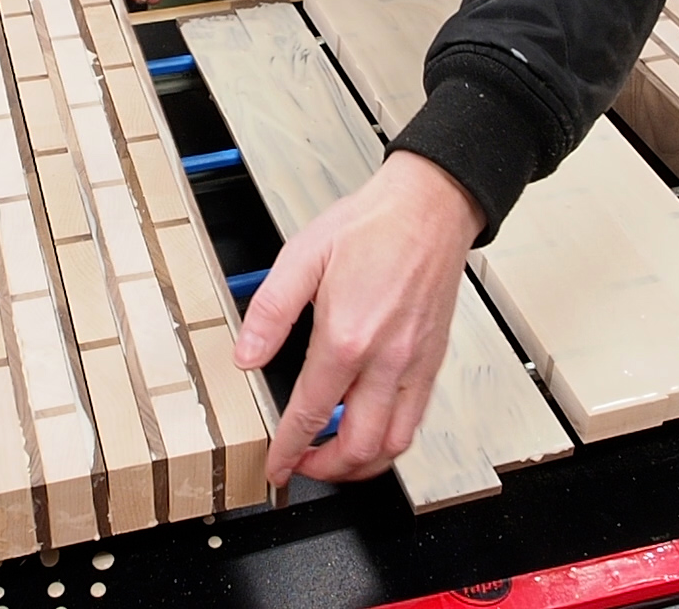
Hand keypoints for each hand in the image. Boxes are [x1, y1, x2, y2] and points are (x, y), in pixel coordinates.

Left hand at [234, 150, 484, 485]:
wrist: (429, 208)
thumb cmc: (371, 226)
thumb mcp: (302, 257)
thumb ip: (270, 313)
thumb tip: (246, 358)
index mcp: (346, 337)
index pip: (310, 413)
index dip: (288, 450)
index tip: (276, 467)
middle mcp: (386, 360)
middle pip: (359, 445)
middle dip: (325, 470)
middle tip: (301, 466)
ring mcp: (415, 364)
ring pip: (395, 444)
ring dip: (362, 464)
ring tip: (335, 459)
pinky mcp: (433, 360)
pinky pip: (416, 419)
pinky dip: (391, 439)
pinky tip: (370, 428)